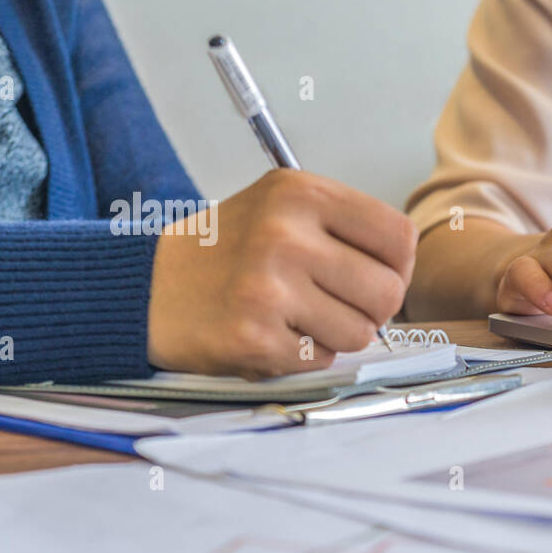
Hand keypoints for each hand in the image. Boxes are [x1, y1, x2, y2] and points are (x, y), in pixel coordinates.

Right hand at [147, 169, 415, 377]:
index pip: (399, 237)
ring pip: (360, 332)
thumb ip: (346, 227)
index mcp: (302, 193)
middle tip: (333, 303)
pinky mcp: (252, 337)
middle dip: (370, 308)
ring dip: (336, 334)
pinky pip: (320, 359)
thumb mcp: (283, 206)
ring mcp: (268, 288)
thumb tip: (404, 270)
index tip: (375, 273)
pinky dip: (302, 354)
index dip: (398, 266)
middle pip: (388, 292)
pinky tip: (271, 333)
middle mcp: (285, 235)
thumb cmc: (228, 250)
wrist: (147, 285)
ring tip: (297, 316)